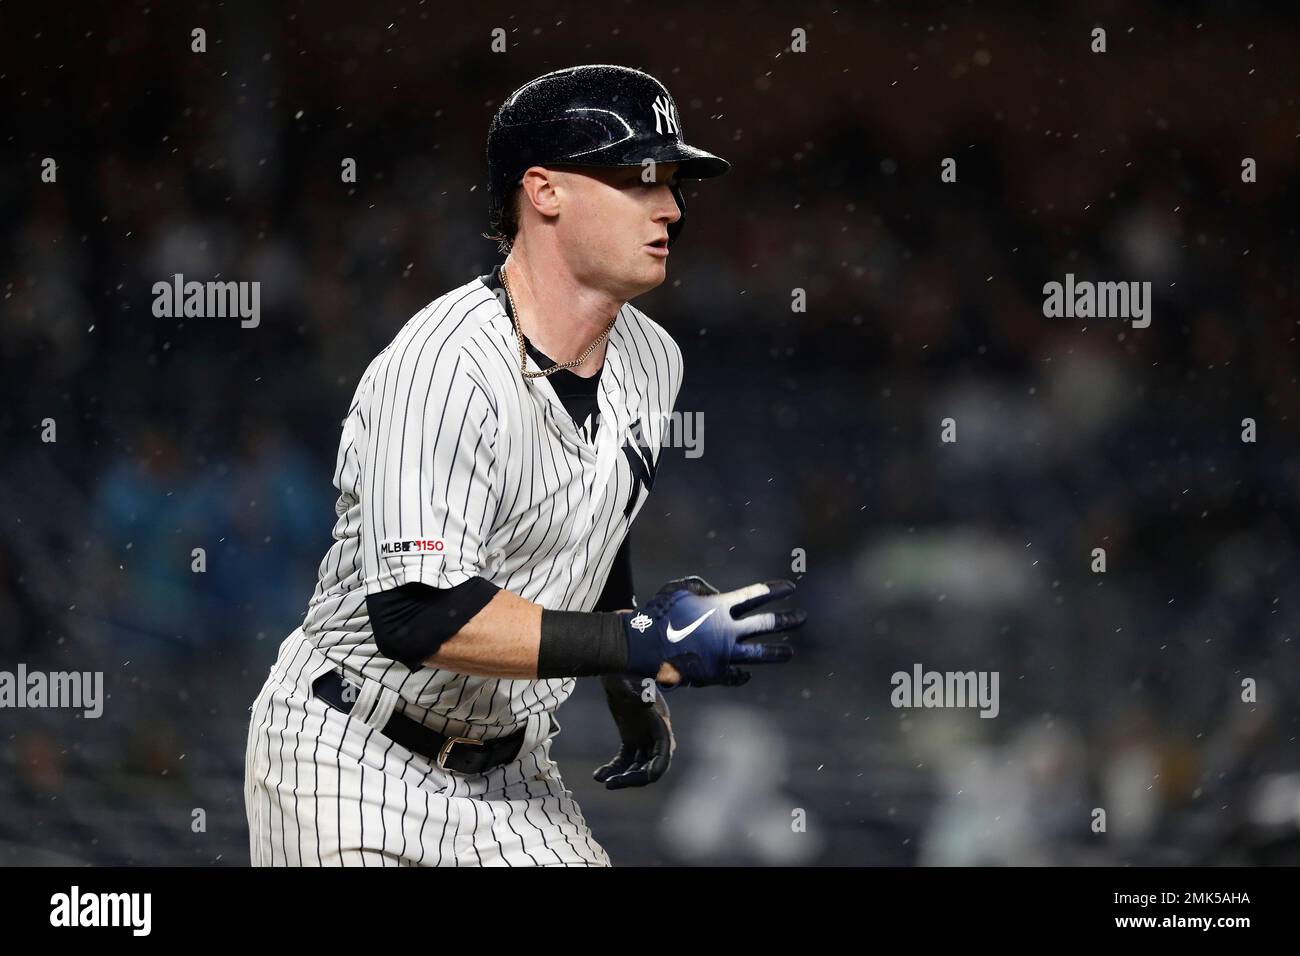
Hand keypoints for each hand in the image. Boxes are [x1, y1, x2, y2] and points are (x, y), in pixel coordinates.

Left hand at [592, 674, 675, 788]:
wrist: (615, 669)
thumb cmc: (625, 673)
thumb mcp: (630, 681)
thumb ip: (638, 691)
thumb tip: (647, 701)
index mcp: (660, 723)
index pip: (665, 752)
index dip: (657, 767)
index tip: (645, 777)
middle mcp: (655, 734)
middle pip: (651, 766)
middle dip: (634, 778)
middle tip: (612, 784)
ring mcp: (643, 737)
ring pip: (637, 766)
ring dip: (622, 777)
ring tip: (602, 780)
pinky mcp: (631, 738)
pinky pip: (625, 760)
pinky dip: (613, 769)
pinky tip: (598, 775)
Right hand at [620, 576, 802, 687]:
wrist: (643, 645)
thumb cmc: (659, 613)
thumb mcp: (680, 590)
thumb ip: (702, 589)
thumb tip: (715, 597)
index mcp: (720, 607)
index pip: (755, 596)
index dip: (774, 590)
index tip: (791, 587)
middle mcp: (727, 631)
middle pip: (765, 625)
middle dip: (786, 621)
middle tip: (802, 618)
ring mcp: (724, 654)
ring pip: (758, 655)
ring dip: (776, 652)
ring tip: (790, 652)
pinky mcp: (715, 674)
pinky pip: (734, 675)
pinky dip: (741, 675)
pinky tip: (747, 674)